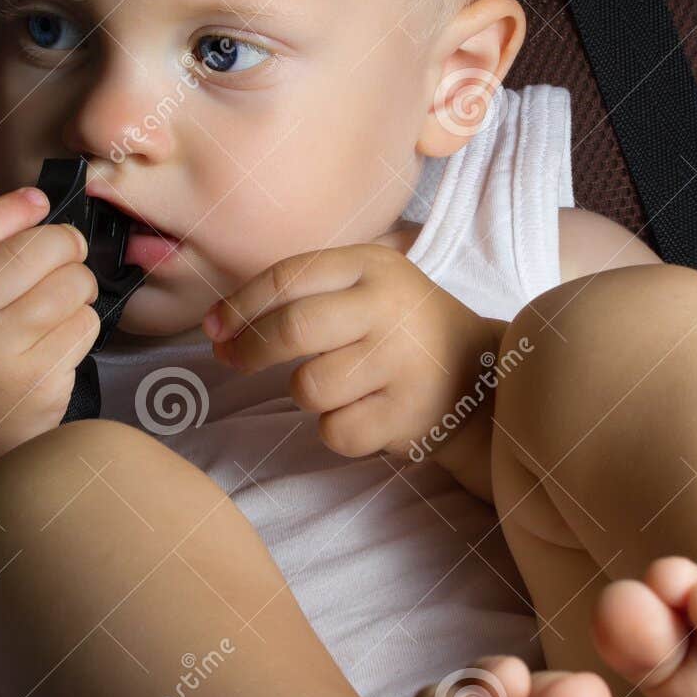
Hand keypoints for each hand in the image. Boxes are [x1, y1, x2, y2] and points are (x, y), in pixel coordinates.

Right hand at [0, 187, 100, 478]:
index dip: (12, 208)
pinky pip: (83, 327)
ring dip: (79, 285)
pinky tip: (61, 340)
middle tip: (67, 253)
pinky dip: (82, 325)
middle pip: (32, 251)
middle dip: (64, 244)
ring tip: (64, 300)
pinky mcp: (35, 385)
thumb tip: (32, 203)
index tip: (38, 202)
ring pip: (69, 286)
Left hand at [203, 245, 502, 461]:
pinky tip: (366, 412)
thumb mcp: (364, 287)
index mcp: (371, 266)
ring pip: (309, 387)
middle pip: (291, 329)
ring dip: (307, 393)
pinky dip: (338, 429)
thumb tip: (217, 329)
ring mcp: (401, 362)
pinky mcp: (408, 413)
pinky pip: (336, 431)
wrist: (482, 377)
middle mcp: (388, 307)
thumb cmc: (400, 330)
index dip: (239, 306)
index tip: (214, 330)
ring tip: (339, 386)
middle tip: (235, 361)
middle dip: (250, 350)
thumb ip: (299, 295)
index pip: (286, 278)